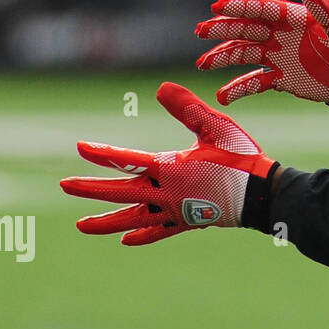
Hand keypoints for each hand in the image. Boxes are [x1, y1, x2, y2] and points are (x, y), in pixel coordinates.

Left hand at [60, 82, 273, 245]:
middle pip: (121, 192)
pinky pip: (159, 232)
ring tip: (81, 226)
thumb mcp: (217, 126)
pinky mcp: (188, 222)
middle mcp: (167, 193)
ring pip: (134, 218)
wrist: (264, 194)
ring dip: (106, 222)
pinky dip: (142, 235)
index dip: (103, 153)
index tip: (81, 147)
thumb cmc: (242, 157)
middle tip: (65, 185)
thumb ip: (188, 108)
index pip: (128, 160)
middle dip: (91, 189)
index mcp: (171, 168)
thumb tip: (161, 88)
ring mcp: (176, 211)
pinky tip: (126, 240)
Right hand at [195, 0, 328, 105]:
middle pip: (247, 30)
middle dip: (224, 29)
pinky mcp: (283, 79)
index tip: (217, 6)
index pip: (262, 9)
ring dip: (224, 58)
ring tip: (204, 64)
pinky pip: (255, 82)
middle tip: (202, 31)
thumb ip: (323, 7)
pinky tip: (223, 96)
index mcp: (295, 18)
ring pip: (245, 55)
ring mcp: (280, 57)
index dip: (240, 7)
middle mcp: (282, 35)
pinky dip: (239, 89)